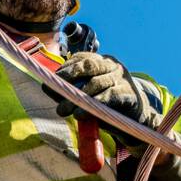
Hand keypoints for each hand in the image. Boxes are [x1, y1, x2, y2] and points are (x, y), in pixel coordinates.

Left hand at [46, 54, 180, 180]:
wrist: (135, 123)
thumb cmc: (107, 107)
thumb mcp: (87, 96)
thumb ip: (69, 91)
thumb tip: (46, 86)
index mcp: (104, 61)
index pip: (82, 58)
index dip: (66, 67)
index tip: (53, 79)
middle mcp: (114, 66)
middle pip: (89, 66)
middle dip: (69, 77)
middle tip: (55, 90)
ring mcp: (123, 79)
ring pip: (96, 83)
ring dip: (76, 97)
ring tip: (63, 110)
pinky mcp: (128, 95)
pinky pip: (108, 97)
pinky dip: (92, 106)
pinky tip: (80, 114)